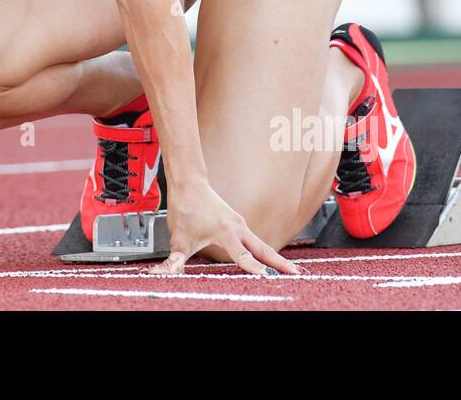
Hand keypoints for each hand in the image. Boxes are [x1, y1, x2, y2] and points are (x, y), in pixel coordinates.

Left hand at [147, 178, 299, 275]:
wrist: (188, 183)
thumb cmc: (185, 206)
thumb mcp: (178, 239)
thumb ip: (174, 261)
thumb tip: (164, 273)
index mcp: (225, 232)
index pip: (243, 255)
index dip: (254, 268)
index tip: (266, 277)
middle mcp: (237, 227)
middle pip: (264, 248)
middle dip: (280, 262)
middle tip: (296, 273)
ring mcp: (239, 224)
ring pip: (261, 243)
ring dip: (275, 256)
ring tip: (289, 269)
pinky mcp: (236, 222)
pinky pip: (254, 239)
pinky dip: (264, 250)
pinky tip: (268, 258)